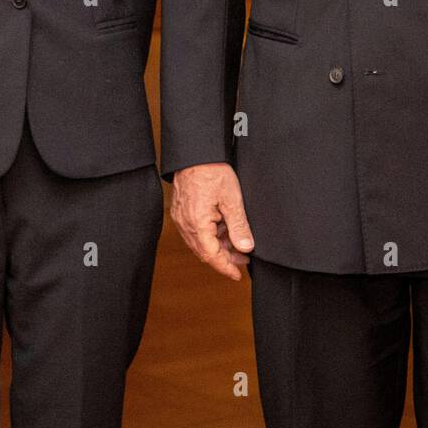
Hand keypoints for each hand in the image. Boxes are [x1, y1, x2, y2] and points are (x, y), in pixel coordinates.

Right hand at [170, 162, 253, 280]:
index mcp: (197, 224)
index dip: (226, 268)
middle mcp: (185, 224)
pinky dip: (209, 235)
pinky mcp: (181, 211)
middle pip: (204, 252)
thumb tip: (246, 247)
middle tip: (243, 258)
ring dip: (217, 246)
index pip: (212, 256)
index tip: (237, 275)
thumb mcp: (232, 199)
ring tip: (236, 242)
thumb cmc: (212, 170)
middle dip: (224, 258)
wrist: (196, 153)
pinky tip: (222, 229)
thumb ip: (239, 226)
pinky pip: (195, 231)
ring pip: (200, 242)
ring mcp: (181, 218)